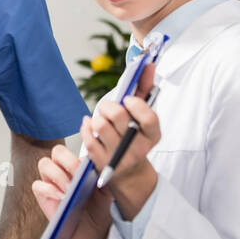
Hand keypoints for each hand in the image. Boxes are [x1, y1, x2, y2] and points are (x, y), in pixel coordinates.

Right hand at [31, 142, 112, 238]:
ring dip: (58, 174)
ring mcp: (51, 181)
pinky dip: (49, 189)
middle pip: (57, 151)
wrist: (94, 231)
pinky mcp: (43, 196)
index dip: (80, 153)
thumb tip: (106, 162)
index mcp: (79, 164)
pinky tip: (62, 197)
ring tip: (70, 188)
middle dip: (68, 161)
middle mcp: (63, 169)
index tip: (88, 166)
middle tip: (77, 175)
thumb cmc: (100, 208)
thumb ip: (106, 175)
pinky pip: (38, 185)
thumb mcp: (108, 190)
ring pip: (44, 163)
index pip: (77, 147)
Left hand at [81, 62, 160, 215]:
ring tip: (100, 117)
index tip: (128, 100)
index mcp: (152, 136)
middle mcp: (138, 148)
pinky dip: (86, 127)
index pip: (148, 117)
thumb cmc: (135, 137)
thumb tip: (148, 64)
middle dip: (109, 106)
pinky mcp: (102, 164)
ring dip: (97, 116)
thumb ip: (145, 90)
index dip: (136, 104)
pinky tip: (90, 125)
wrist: (130, 174)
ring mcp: (119, 158)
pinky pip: (88, 138)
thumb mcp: (144, 118)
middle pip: (118, 116)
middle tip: (108, 106)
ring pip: (101, 125)